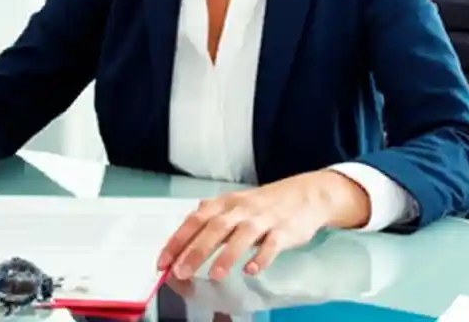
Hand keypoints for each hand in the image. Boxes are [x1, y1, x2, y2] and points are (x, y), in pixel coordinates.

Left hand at [156, 171, 369, 280]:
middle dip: (196, 250)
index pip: (195, 220)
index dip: (177, 241)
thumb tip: (180, 243)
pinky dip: (262, 257)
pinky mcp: (285, 230)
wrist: (306, 194)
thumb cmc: (263, 204)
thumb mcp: (233, 206)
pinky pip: (273, 243)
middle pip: (215, 228)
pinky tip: (252, 270)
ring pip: (242, 235)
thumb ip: (209, 222)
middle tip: (181, 271)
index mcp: (224, 204)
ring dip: (227, 255)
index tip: (162, 262)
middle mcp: (241, 209)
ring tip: (214, 275)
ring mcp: (263, 218)